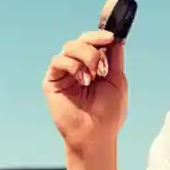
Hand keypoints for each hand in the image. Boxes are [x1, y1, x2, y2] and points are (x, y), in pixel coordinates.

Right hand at [42, 29, 125, 154]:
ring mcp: (64, 73)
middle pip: (80, 40)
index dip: (99, 35)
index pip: (92, 41)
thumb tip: (115, 37)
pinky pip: (58, 61)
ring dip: (85, 56)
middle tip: (101, 63)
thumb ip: (115, 57)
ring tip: (92, 76)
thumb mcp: (117, 79)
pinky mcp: (52, 81)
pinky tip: (82, 80)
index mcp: (93, 66)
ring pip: (69, 46)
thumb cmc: (108, 113)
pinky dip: (72, 65)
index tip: (110, 37)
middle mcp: (78, 67)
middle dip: (93, 45)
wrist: (96, 134)